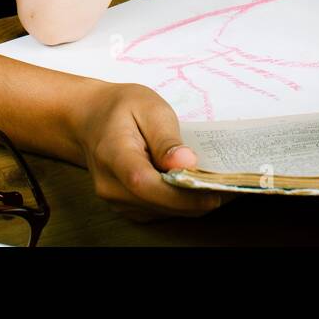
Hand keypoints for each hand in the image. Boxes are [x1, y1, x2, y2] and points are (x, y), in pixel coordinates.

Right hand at [66, 81, 234, 221]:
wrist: (89, 118)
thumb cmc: (120, 108)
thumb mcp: (147, 106)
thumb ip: (166, 136)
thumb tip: (186, 162)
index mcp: (113, 154)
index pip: (145, 183)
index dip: (181, 193)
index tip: (214, 191)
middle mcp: (110, 185)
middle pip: (157, 203)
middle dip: (195, 198)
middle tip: (229, 183)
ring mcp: (116, 200)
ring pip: (161, 211)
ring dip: (189, 202)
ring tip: (215, 181)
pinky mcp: (125, 206)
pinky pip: (158, 211)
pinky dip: (179, 202)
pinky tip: (194, 185)